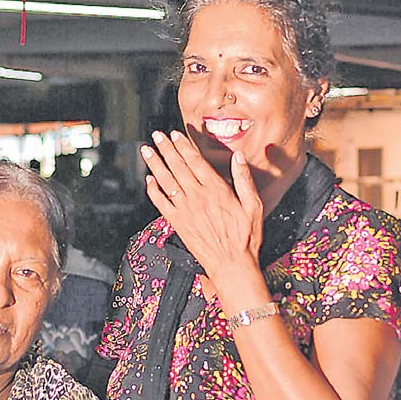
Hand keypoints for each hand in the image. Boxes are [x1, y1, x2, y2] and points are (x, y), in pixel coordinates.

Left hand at [140, 130, 263, 275]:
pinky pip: (160, 203)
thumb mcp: (254, 206)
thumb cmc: (246, 238)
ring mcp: (185, 210)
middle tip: (156, 136)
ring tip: (146, 151)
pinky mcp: (178, 223)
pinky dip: (153, 190)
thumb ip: (244, 180)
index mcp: (217, 190)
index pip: (196, 161)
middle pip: (177, 167)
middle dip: (165, 149)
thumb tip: (239, 157)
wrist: (231, 264)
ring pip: (166, 181)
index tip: (175, 135)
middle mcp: (198, 196)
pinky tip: (149, 180)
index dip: (183, 146)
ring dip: (155, 164)